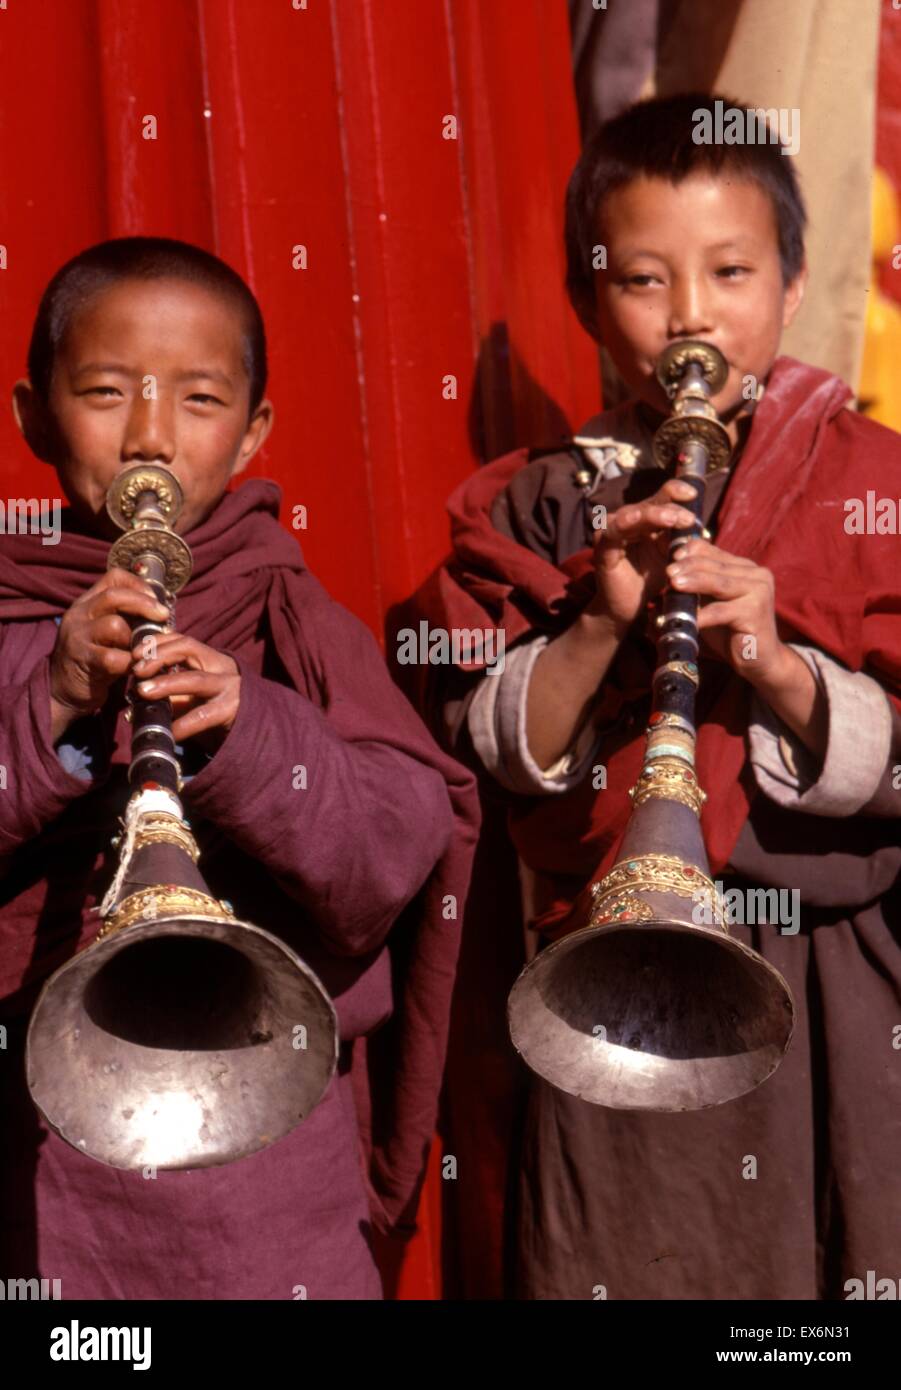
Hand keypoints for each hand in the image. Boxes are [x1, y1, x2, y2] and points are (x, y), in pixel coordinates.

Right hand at [49, 567, 169, 733]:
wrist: (64, 689)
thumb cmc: (96, 657)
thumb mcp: (106, 632)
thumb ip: (126, 618)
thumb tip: (162, 612)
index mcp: (87, 603)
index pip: (113, 578)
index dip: (138, 584)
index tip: (156, 598)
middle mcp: (79, 615)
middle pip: (114, 596)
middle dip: (144, 604)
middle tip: (163, 616)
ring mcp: (78, 637)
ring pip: (115, 626)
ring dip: (138, 638)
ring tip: (148, 649)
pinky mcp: (82, 661)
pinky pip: (113, 658)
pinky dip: (131, 663)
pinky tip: (139, 668)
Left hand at [132, 634, 240, 751]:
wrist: (255, 730)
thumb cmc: (218, 711)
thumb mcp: (193, 698)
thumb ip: (169, 695)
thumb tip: (132, 704)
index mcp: (211, 658)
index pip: (182, 639)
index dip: (157, 643)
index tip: (135, 654)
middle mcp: (221, 668)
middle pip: (187, 650)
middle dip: (158, 657)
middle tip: (136, 671)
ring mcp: (229, 688)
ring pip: (195, 680)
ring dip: (167, 684)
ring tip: (143, 693)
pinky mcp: (232, 711)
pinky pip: (202, 715)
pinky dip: (182, 724)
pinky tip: (168, 732)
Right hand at [589, 478, 697, 627]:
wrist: (627, 607)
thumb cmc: (648, 579)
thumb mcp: (670, 555)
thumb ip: (678, 537)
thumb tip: (694, 522)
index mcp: (645, 519)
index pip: (661, 497)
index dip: (676, 491)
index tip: (693, 494)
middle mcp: (627, 519)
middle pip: (649, 504)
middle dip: (671, 508)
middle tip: (689, 518)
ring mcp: (612, 531)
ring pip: (633, 514)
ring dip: (653, 514)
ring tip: (672, 518)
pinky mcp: (602, 547)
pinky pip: (613, 531)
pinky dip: (624, 523)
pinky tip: (635, 519)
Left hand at [666, 537, 787, 683]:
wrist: (760, 659)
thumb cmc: (731, 630)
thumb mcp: (712, 602)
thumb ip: (698, 586)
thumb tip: (669, 573)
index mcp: (746, 568)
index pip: (714, 552)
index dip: (692, 552)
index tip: (673, 557)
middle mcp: (757, 575)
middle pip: (716, 565)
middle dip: (689, 567)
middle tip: (668, 572)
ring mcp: (759, 592)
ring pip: (719, 584)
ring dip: (694, 583)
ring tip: (673, 585)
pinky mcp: (755, 613)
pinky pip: (721, 611)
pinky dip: (701, 615)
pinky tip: (686, 619)